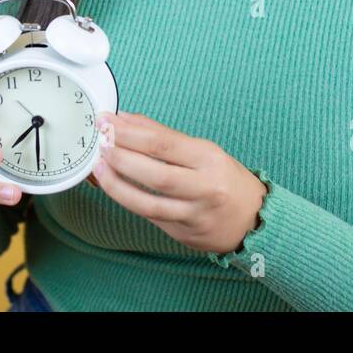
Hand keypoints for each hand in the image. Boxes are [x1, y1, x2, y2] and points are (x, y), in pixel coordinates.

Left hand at [90, 110, 267, 254]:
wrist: (254, 220)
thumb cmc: (226, 179)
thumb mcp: (203, 150)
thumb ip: (163, 135)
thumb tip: (126, 119)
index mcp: (210, 159)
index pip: (163, 143)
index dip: (130, 132)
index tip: (107, 121)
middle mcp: (204, 188)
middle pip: (155, 173)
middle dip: (121, 156)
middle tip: (100, 142)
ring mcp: (193, 215)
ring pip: (147, 202)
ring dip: (116, 183)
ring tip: (98, 166)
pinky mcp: (182, 233)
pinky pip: (148, 215)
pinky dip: (126, 199)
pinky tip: (113, 185)